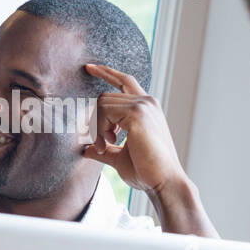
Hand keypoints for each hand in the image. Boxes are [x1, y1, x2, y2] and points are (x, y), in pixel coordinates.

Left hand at [83, 64, 187, 197]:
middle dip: (95, 121)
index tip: (89, 67)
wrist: (164, 182)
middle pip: (105, 96)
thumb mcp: (120, 157)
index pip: (124, 81)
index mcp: (146, 108)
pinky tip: (108, 144)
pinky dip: (100, 129)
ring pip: (102, 103)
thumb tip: (85, 150)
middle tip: (100, 145)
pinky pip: (104, 111)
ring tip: (105, 146)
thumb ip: (104, 149)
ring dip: (97, 127)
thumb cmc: (146, 171)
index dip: (106, 72)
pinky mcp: (138, 114)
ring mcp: (143, 105)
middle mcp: (146, 102)